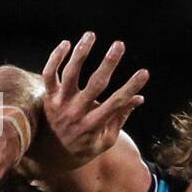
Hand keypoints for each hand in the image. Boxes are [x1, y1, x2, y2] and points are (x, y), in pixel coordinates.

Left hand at [31, 31, 148, 170]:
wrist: (49, 156)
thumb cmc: (83, 147)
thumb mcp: (105, 140)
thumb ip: (120, 118)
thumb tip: (139, 99)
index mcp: (94, 124)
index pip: (116, 103)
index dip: (131, 87)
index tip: (144, 73)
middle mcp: (76, 112)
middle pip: (95, 84)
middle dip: (109, 63)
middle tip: (119, 45)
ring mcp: (60, 103)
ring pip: (70, 73)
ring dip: (81, 52)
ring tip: (91, 35)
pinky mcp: (48, 97)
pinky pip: (49, 74)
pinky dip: (56, 58)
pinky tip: (67, 43)